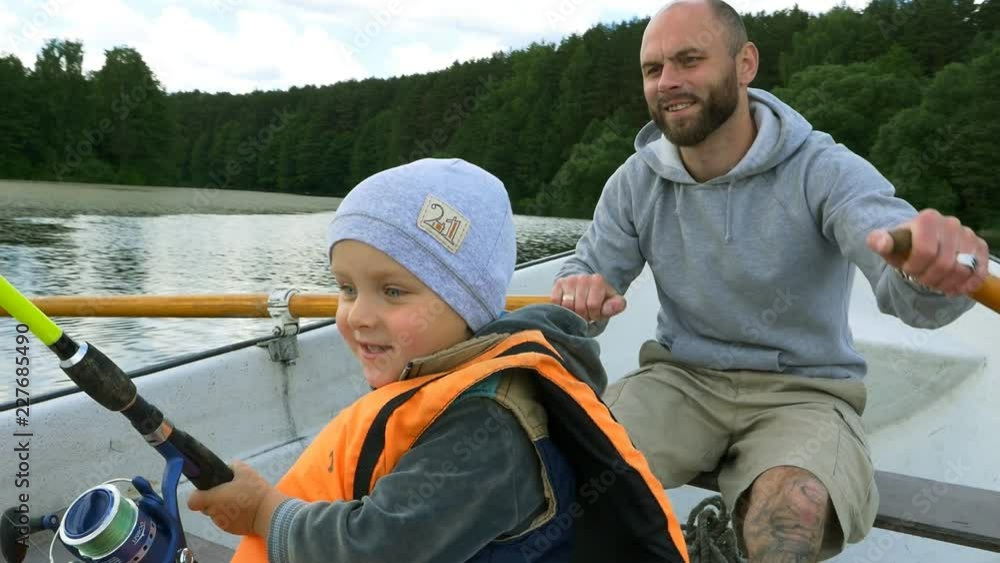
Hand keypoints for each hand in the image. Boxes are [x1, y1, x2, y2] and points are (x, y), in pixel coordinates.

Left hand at [187, 460, 287, 536]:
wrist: (269, 513)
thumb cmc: (254, 492)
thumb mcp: (246, 471)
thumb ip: (233, 466)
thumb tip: (228, 467)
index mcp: (213, 498)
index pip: (192, 500)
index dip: (197, 494)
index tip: (207, 490)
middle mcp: (214, 513)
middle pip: (205, 506)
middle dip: (214, 499)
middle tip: (228, 492)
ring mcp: (221, 523)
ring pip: (216, 513)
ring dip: (223, 507)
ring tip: (239, 500)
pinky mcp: (231, 530)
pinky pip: (226, 521)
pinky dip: (231, 516)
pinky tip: (244, 510)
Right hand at [551, 273, 626, 321]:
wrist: (586, 285)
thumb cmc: (598, 298)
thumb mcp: (610, 303)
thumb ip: (616, 306)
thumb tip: (618, 305)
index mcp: (598, 281)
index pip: (592, 305)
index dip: (593, 314)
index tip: (594, 313)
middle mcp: (583, 278)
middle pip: (579, 307)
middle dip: (582, 315)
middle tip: (585, 313)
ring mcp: (570, 280)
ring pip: (567, 305)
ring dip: (571, 312)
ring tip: (576, 310)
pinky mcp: (559, 283)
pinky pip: (556, 301)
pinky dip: (561, 308)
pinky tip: (567, 307)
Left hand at [867, 209, 989, 295]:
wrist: (921, 243)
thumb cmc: (904, 245)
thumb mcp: (887, 244)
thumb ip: (878, 242)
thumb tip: (881, 243)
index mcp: (927, 219)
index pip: (925, 251)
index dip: (915, 267)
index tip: (907, 270)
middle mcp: (951, 223)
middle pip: (944, 264)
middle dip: (930, 278)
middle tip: (921, 280)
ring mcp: (967, 234)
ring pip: (962, 270)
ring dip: (947, 284)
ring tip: (935, 284)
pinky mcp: (979, 246)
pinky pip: (979, 270)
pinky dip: (968, 284)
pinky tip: (955, 288)